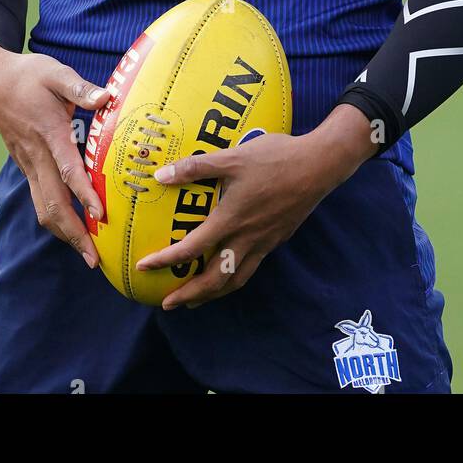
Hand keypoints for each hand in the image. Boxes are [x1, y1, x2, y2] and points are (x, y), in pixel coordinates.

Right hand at [0, 44, 111, 267]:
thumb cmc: (29, 75)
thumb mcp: (56, 73)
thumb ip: (81, 88)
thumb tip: (107, 98)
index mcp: (49, 133)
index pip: (68, 171)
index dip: (84, 195)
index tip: (101, 216)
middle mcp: (37, 155)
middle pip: (53, 204)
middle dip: (74, 233)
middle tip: (95, 258)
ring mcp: (28, 163)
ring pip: (43, 207)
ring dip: (64, 232)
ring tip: (86, 252)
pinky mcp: (26, 165)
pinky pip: (39, 198)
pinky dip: (55, 217)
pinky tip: (71, 227)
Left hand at [136, 104, 375, 308]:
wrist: (318, 166)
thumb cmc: (274, 158)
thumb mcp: (232, 157)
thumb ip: (196, 167)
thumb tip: (161, 175)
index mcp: (231, 220)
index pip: (192, 249)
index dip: (166, 261)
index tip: (145, 268)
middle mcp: (247, 238)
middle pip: (215, 280)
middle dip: (189, 295)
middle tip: (168, 304)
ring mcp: (264, 242)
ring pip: (236, 280)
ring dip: (213, 294)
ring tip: (196, 299)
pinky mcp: (277, 239)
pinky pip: (252, 267)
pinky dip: (234, 278)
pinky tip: (229, 270)